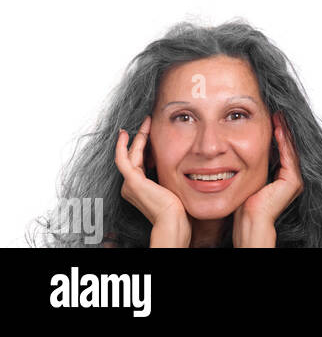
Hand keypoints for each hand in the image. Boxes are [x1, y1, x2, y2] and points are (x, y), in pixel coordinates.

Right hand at [114, 117, 189, 246]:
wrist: (172, 220)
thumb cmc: (176, 208)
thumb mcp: (170, 187)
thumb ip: (167, 176)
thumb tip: (179, 165)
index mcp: (138, 188)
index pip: (139, 162)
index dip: (143, 146)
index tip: (149, 133)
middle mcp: (129, 186)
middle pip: (133, 156)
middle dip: (140, 137)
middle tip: (147, 122)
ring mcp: (129, 184)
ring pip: (130, 154)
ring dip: (137, 137)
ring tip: (145, 122)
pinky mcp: (132, 181)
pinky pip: (122, 159)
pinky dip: (122, 145)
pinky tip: (125, 134)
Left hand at [233, 113, 302, 246]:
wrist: (248, 219)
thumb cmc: (245, 202)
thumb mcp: (250, 176)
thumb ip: (254, 163)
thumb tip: (244, 148)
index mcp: (284, 177)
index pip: (282, 150)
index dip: (279, 133)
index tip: (273, 118)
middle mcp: (292, 178)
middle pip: (289, 147)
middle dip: (283, 130)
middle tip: (278, 113)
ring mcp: (295, 180)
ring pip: (290, 149)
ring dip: (284, 132)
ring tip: (279, 117)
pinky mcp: (293, 181)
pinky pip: (288, 156)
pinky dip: (284, 142)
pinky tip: (278, 130)